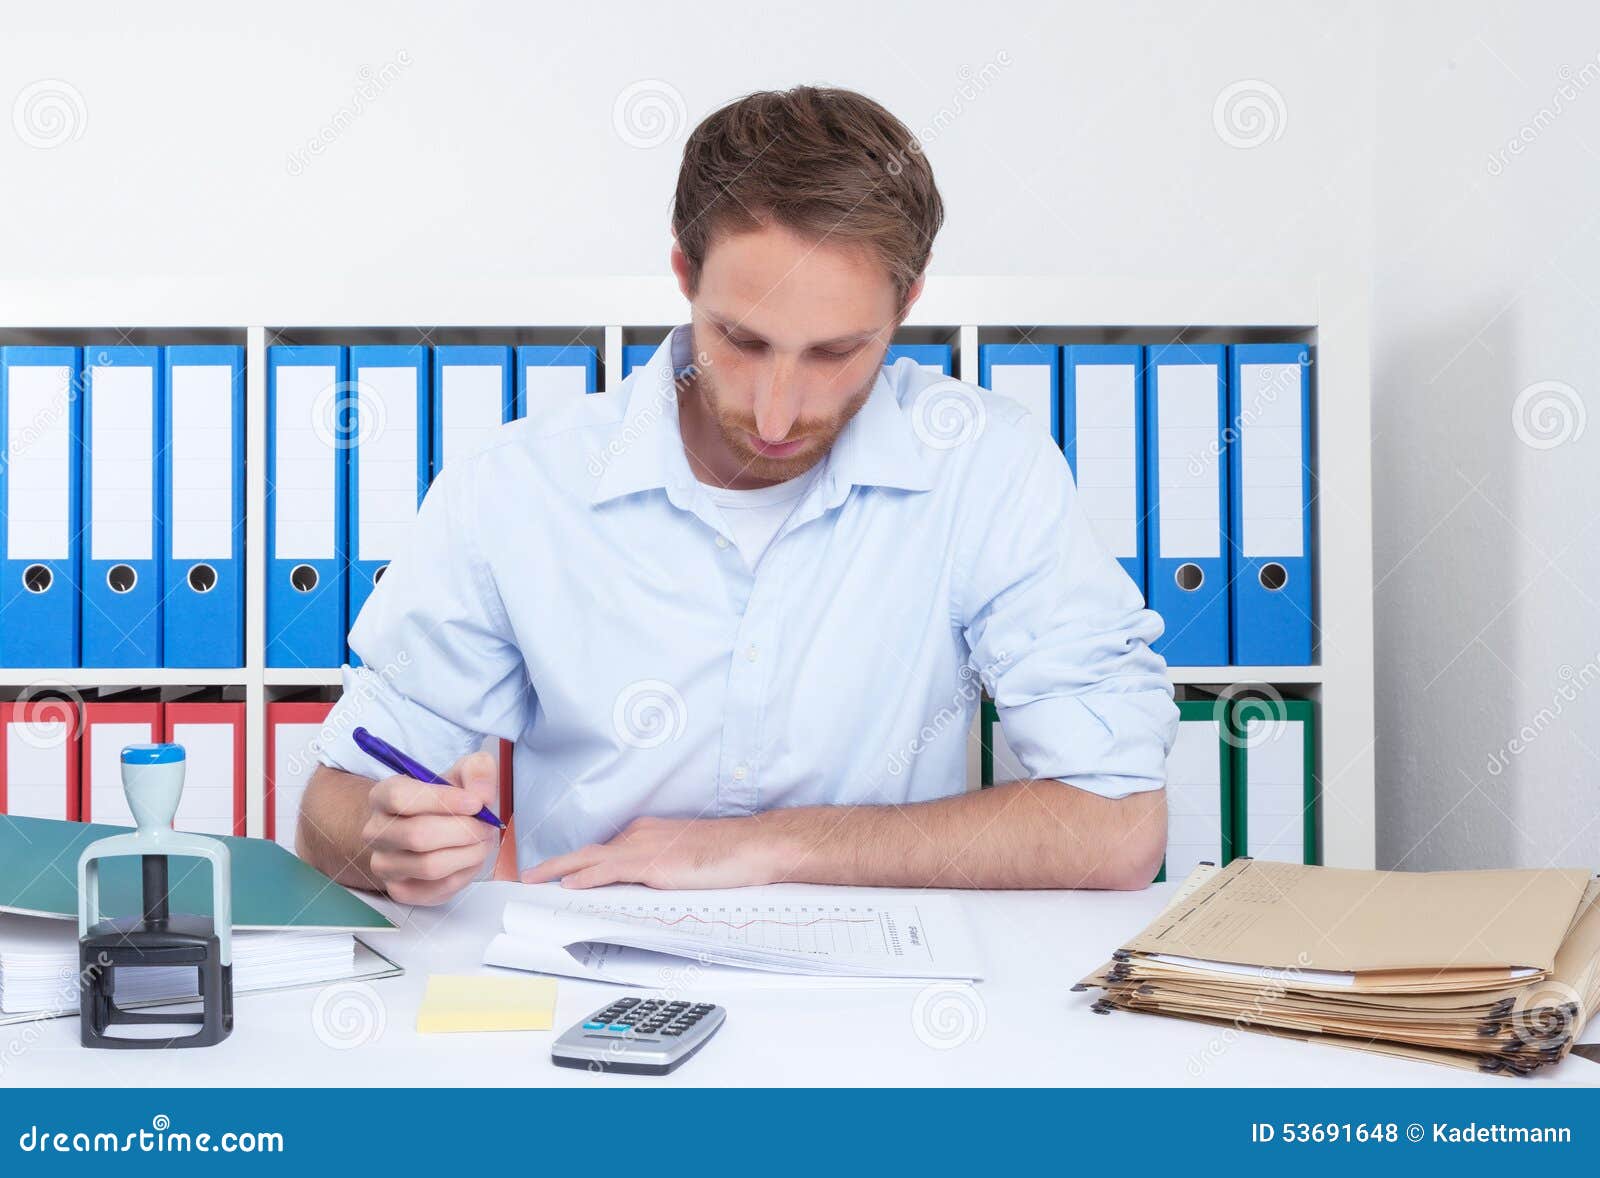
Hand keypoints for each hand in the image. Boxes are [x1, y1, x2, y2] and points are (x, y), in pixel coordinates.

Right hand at [362, 751, 501, 904]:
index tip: (476, 803)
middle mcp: (376, 831)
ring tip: (482, 842)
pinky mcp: (401, 891)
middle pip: (418, 836)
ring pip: (430, 866)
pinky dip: (465, 874)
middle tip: (486, 827)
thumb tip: (481, 795)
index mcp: (383, 795)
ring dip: (468, 854)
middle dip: (464, 831)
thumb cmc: (443, 802)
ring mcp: (384, 864)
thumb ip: (477, 771)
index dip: (443, 800)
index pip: (401, 798)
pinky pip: (439, 888)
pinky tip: (470, 859)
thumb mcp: (462, 773)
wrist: (427, 831)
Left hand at [521, 815, 788, 889]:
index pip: (603, 850)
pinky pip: (609, 871)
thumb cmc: (728, 855)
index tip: (556, 872)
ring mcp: (645, 848)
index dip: (577, 862)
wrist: (753, 846)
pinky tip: (568, 884)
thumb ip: (659, 870)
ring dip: (559, 869)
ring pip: (591, 858)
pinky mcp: (653, 864)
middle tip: (529, 875)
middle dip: (556, 863)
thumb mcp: (686, 861)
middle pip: (589, 851)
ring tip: (535, 881)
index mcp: (648, 834)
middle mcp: (641, 836)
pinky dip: (585, 877)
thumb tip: (639, 888)